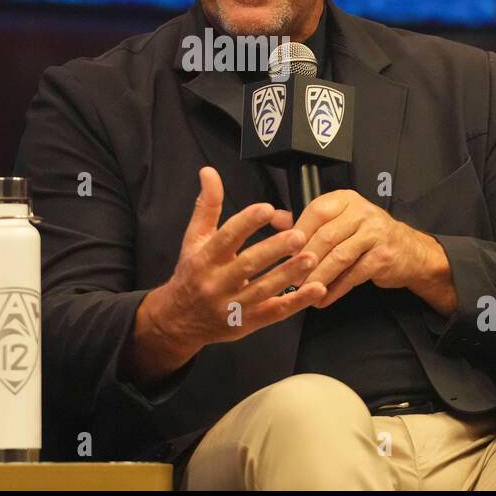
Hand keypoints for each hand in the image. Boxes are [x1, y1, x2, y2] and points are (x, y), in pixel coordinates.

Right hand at [153, 167, 327, 349]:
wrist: (179, 320)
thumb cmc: (191, 274)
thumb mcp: (194, 238)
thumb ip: (207, 206)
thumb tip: (209, 172)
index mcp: (204, 259)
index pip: (226, 238)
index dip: (247, 223)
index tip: (267, 209)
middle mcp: (217, 283)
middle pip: (247, 264)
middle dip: (274, 249)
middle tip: (299, 236)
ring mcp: (232, 305)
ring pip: (264, 290)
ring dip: (289, 274)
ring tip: (311, 258)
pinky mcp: (247, 323)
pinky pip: (274, 312)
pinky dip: (296, 302)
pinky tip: (316, 290)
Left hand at [294, 189, 452, 310]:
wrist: (410, 251)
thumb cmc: (367, 236)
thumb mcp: (339, 222)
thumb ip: (306, 221)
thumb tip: (274, 219)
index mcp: (345, 200)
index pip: (316, 212)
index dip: (298, 234)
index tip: (282, 254)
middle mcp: (361, 212)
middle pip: (326, 236)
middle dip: (305, 260)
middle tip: (288, 279)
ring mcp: (375, 233)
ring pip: (339, 257)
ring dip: (318, 277)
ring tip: (303, 291)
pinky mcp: (384, 256)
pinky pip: (354, 275)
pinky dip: (336, 289)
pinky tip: (323, 299)